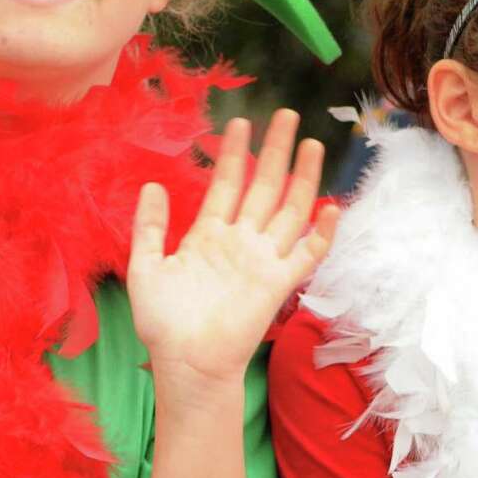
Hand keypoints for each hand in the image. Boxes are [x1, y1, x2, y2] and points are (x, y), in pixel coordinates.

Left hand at [127, 110, 338, 401]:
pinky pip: (307, 255)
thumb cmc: (162, 322)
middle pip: (264, 187)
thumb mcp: (145, 268)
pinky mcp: (278, 283)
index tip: (240, 122)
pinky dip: (321, 233)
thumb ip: (150, 227)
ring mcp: (261, 260)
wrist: (185, 362)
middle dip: (276, 152)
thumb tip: (152, 185)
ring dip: (303, 179)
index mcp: (208, 235)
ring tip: (312, 145)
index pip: (227, 184)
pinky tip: (331, 208)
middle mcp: (239, 242)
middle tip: (286, 115)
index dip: (234, 154)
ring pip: (290, 210)